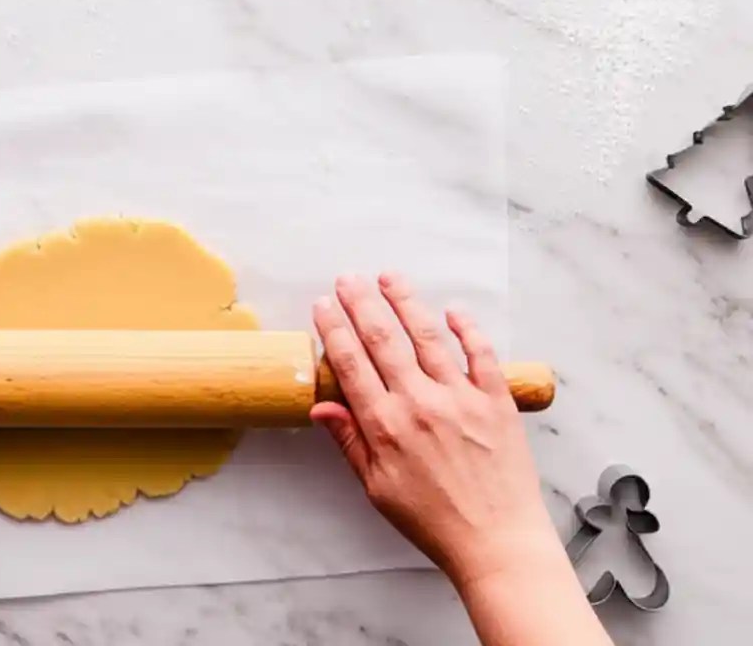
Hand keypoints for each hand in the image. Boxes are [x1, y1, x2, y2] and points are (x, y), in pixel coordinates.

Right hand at [310, 273, 558, 587]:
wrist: (496, 542)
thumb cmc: (433, 521)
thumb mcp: (377, 488)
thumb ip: (350, 443)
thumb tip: (322, 408)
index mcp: (386, 426)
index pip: (352, 364)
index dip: (334, 329)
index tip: (324, 305)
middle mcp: (421, 403)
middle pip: (384, 340)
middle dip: (361, 303)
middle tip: (348, 279)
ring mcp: (461, 398)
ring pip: (428, 336)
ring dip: (405, 302)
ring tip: (388, 277)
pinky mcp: (496, 401)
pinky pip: (481, 354)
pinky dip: (467, 328)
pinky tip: (452, 310)